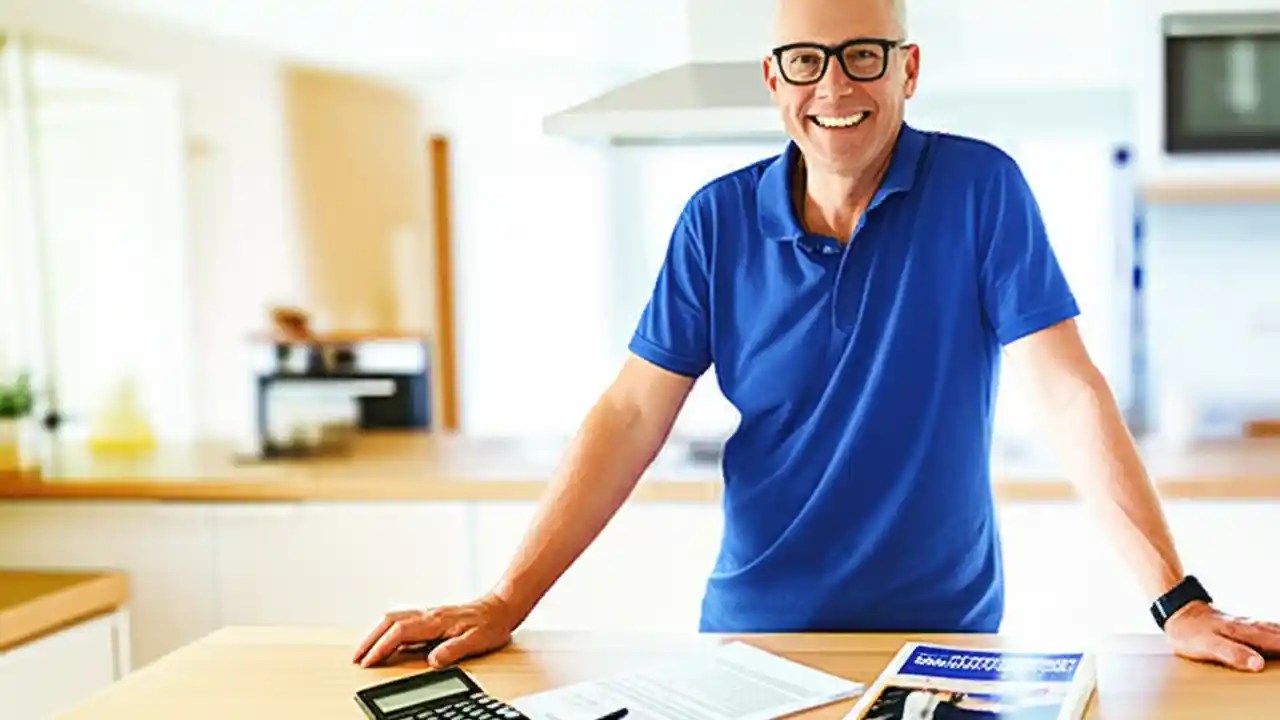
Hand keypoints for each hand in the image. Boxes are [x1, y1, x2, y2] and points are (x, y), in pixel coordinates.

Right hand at [352, 593, 521, 668]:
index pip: (400, 632)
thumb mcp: (477, 640)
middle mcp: (429, 615)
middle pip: (389, 622)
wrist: (501, 606)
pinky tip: (387, 640)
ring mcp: (429, 614)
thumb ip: (454, 650)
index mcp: (436, 621)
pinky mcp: (431, 617)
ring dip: (376, 633)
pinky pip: (402, 620)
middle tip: (357, 658)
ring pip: (393, 619)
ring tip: (365, 651)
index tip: (369, 661)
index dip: (382, 647)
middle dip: (370, 640)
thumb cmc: (491, 623)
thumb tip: (432, 660)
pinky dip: (387, 630)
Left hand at [1165, 602, 1279, 671]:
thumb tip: (1259, 664)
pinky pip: (1271, 628)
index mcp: (1247, 633)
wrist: (1178, 613)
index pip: (1279, 643)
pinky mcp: (1246, 626)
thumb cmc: (1191, 632)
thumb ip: (1233, 654)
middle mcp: (1252, 627)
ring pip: (1278, 630)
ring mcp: (1250, 625)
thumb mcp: (1208, 645)